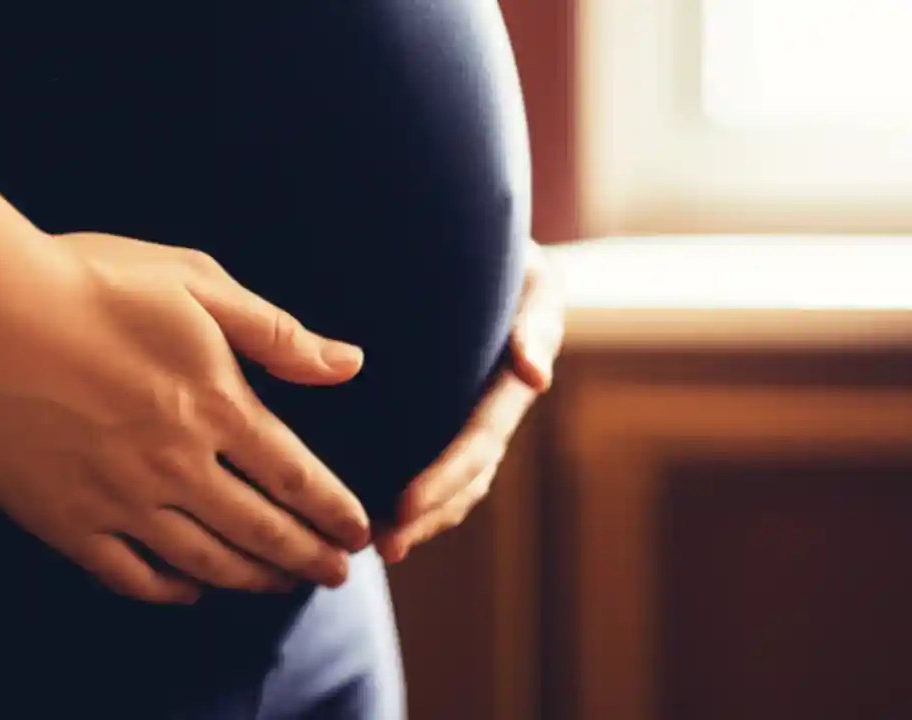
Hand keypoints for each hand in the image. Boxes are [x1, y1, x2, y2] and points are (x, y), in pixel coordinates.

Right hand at [0, 231, 371, 602]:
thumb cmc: (88, 281)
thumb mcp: (195, 283)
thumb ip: (275, 333)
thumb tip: (348, 364)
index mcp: (215, 405)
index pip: (296, 477)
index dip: (334, 510)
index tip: (358, 531)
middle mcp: (176, 465)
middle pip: (259, 530)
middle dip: (307, 558)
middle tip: (336, 575)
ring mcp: (118, 499)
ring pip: (203, 560)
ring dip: (251, 578)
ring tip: (279, 585)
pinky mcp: (64, 519)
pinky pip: (128, 575)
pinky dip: (168, 590)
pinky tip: (188, 589)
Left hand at [377, 241, 563, 562]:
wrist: (480, 244)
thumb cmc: (504, 251)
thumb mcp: (533, 275)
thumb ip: (536, 320)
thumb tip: (534, 378)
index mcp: (509, 383)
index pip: (479, 441)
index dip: (444, 478)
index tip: (403, 506)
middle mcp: (493, 409)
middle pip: (466, 478)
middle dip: (428, 515)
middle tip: (384, 545)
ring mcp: (471, 416)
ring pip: (455, 484)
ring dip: (422, 519)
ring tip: (378, 547)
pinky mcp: (444, 415)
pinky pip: (434, 463)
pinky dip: (416, 498)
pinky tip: (375, 516)